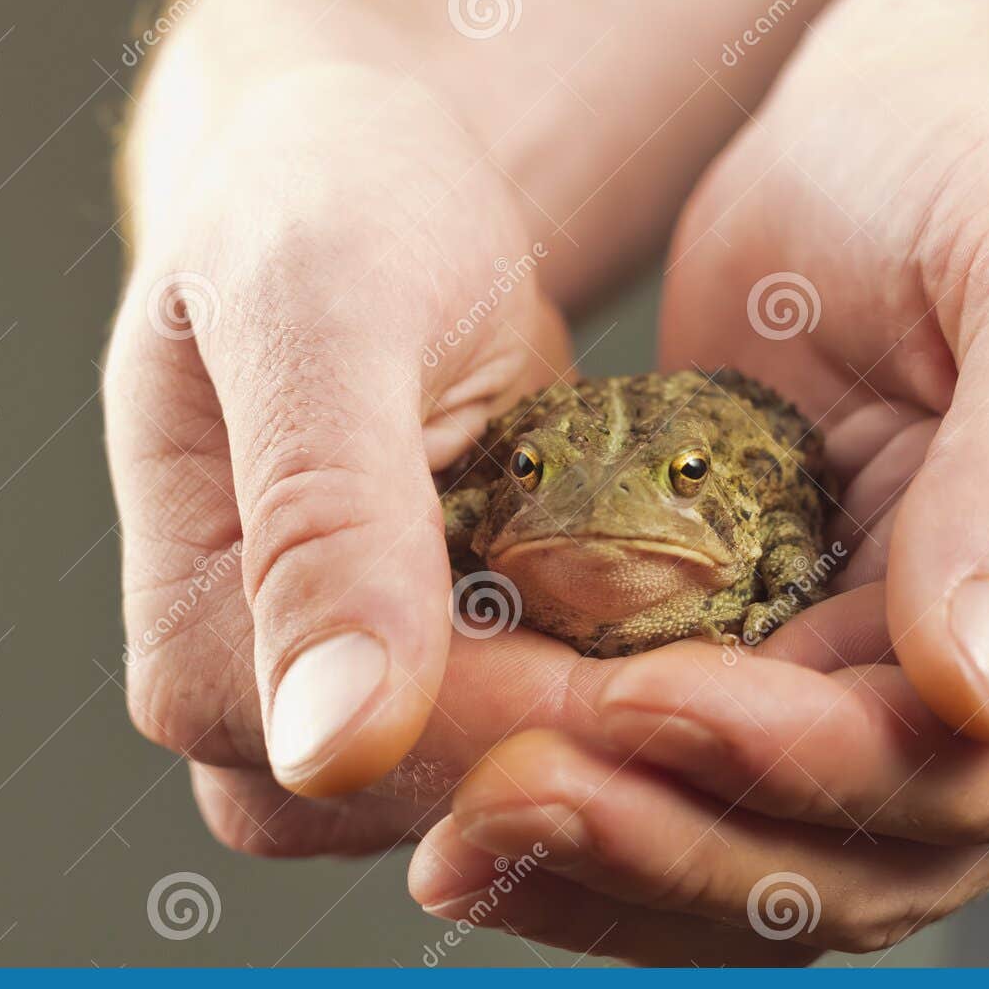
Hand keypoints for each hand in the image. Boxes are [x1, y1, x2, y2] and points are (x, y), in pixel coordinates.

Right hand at [104, 0, 891, 853]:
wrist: (359, 187)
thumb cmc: (323, 208)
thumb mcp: (319, 318)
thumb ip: (322, 519)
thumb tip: (329, 746)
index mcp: (202, 654)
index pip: (390, 754)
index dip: (554, 725)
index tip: (718, 677)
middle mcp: (269, 720)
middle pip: (462, 801)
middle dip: (623, 744)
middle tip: (786, 676)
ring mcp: (362, 712)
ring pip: (525, 786)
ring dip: (653, 733)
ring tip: (772, 648)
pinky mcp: (446, 682)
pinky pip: (560, 731)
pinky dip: (649, 689)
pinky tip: (737, 621)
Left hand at [405, 0, 988, 961]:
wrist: (894, 139)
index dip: (825, 767)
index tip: (655, 699)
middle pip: (880, 855)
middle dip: (688, 838)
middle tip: (508, 794)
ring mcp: (913, 708)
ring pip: (778, 862)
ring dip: (622, 860)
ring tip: (465, 831)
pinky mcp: (796, 679)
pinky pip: (705, 794)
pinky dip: (605, 817)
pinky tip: (481, 815)